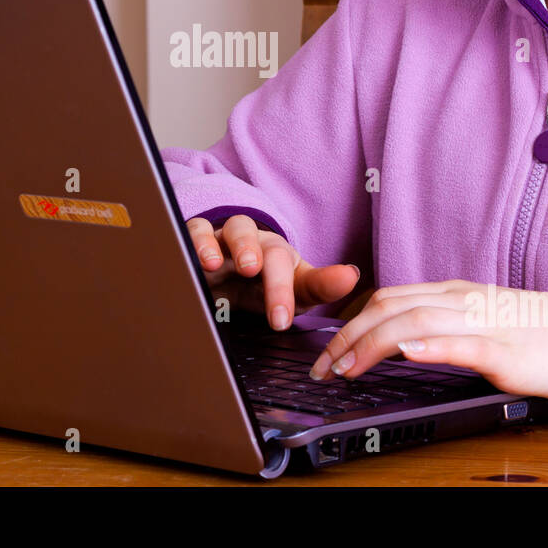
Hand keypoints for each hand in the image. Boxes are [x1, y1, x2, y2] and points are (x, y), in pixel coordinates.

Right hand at [185, 215, 361, 330]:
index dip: (282, 289)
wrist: (227, 280)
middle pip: (253, 235)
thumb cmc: (263, 285)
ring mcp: (223, 238)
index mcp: (276, 251)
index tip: (279, 320)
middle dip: (252, 250)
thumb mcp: (292, 291)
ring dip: (220, 241)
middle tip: (251, 270)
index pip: (282, 262)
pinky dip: (195, 240)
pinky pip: (194, 229)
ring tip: (215, 262)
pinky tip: (196, 260)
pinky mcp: (196, 240)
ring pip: (225, 227)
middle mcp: (251, 240)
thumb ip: (320, 287)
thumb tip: (352, 276)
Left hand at [308, 280, 547, 400]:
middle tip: (323, 366)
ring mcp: (482, 322)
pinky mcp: (504, 349)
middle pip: (388, 308)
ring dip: (371, 345)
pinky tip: (405, 352)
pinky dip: (429, 345)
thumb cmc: (536, 336)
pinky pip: (461, 342)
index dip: (350, 321)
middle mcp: (461, 300)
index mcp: (454, 294)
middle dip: (347, 337)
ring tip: (345, 367)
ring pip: (413, 322)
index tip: (328, 348)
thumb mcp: (478, 322)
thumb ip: (441, 325)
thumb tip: (399, 340)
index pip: (388, 298)